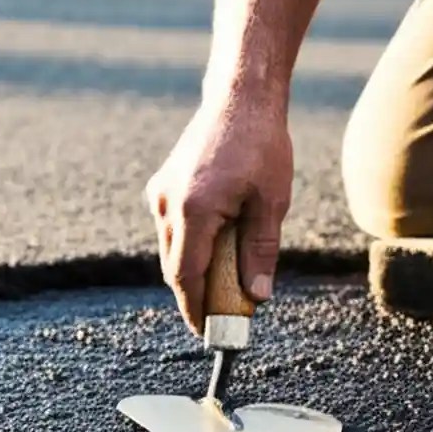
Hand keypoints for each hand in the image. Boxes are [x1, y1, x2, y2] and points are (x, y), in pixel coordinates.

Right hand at [144, 97, 291, 333]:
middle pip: (175, 269)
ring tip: (226, 282)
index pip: (187, 278)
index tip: (208, 333)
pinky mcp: (162, 185)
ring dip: (194, 271)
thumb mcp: (272, 203)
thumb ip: (261, 252)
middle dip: (196, 296)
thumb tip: (258, 296)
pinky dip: (190, 246)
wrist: (240, 99)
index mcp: (194, 211)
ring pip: (171, 250)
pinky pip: (171, 229)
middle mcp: (168, 204)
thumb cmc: (262, 146)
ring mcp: (161, 193)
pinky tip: (218, 245)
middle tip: (224, 315)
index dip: (195, 311)